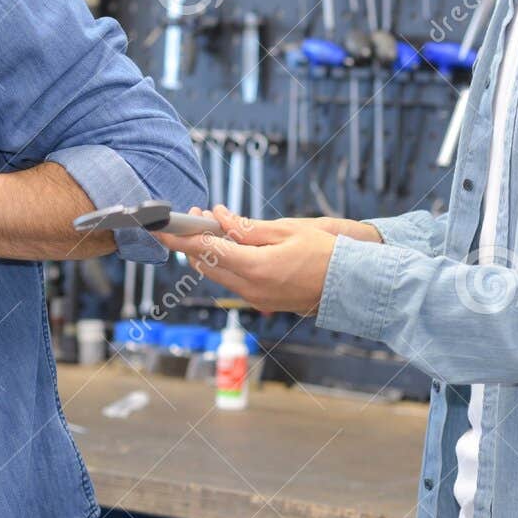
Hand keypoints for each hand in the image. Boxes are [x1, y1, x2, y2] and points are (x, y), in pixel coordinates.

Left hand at [154, 204, 375, 315]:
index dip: (181, 237)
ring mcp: (256, 299)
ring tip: (209, 226)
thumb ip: (248, 227)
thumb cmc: (327, 253)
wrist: (353, 285)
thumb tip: (218, 217)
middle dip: (192, 242)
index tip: (163, 226)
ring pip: (217, 275)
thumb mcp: (288, 230)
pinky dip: (223, 262)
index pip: (206, 250)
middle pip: (206, 266)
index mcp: (256, 268)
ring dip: (207, 252)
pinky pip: (232, 281)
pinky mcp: (262, 301)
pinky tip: (228, 245)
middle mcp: (251, 289)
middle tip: (192, 216)